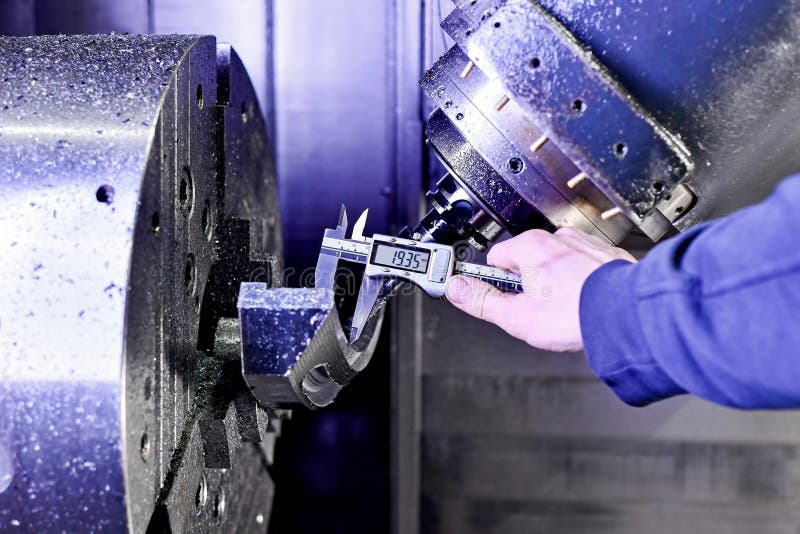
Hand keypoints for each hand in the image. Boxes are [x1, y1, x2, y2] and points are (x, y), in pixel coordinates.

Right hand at [445, 227, 635, 351]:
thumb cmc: (578, 315)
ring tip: (565, 307)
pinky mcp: (605, 255)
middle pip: (526, 260)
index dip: (496, 282)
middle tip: (537, 309)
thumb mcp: (517, 317)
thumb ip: (482, 301)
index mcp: (530, 247)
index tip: (499, 296)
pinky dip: (580, 280)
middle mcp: (557, 238)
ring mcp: (583, 244)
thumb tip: (457, 289)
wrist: (628, 316)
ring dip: (556, 282)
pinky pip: (582, 266)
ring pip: (556, 263)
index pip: (495, 258)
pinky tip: (584, 301)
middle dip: (528, 283)